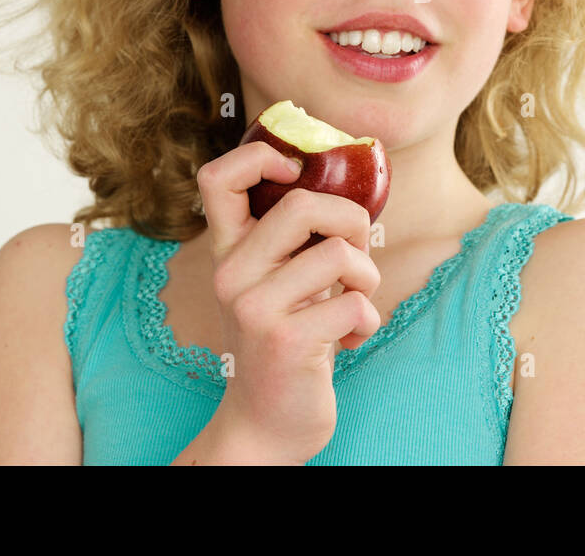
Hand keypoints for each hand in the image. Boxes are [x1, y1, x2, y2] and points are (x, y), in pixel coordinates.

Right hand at [193, 139, 381, 463]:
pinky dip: (367, 321)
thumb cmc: (287, 341)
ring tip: (356, 302)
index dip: (262, 158)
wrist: (266, 426)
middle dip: (351, 220)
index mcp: (228, 252)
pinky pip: (355, 303)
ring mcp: (255, 308)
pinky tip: (351, 340)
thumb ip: (295, 240)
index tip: (298, 174)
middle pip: (302, 203)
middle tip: (354, 254)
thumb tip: (349, 186)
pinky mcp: (285, 341)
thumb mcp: (277, 282)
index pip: (216, 178)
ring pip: (338, 253)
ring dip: (367, 277)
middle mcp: (232, 274)